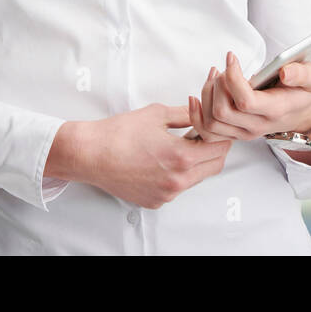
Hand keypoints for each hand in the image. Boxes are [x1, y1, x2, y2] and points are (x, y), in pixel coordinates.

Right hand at [69, 103, 232, 208]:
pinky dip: (177, 175)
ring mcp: (166, 194)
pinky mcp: (155, 201)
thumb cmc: (119, 133)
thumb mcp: (157, 114)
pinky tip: (161, 160)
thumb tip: (203, 110)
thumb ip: (187, 114)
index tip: (214, 125)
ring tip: (178, 145)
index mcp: (181, 157)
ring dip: (196, 162)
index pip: (220, 148)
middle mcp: (177, 181)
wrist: (90, 154)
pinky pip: (177, 188)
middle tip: (202, 133)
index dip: (220, 133)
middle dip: (214, 148)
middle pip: (214, 166)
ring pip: (196, 178)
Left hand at [187, 51, 310, 142]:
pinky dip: (198, 114)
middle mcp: (257, 125)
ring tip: (216, 75)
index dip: (233, 77)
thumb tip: (285, 72)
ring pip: (211, 121)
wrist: (302, 113)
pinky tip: (201, 94)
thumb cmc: (303, 91)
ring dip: (206, 94)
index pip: (245, 101)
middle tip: (224, 68)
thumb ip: (302, 74)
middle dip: (217, 84)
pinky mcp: (233, 133)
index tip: (231, 57)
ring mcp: (244, 132)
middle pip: (222, 112)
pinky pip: (207, 132)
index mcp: (276, 110)